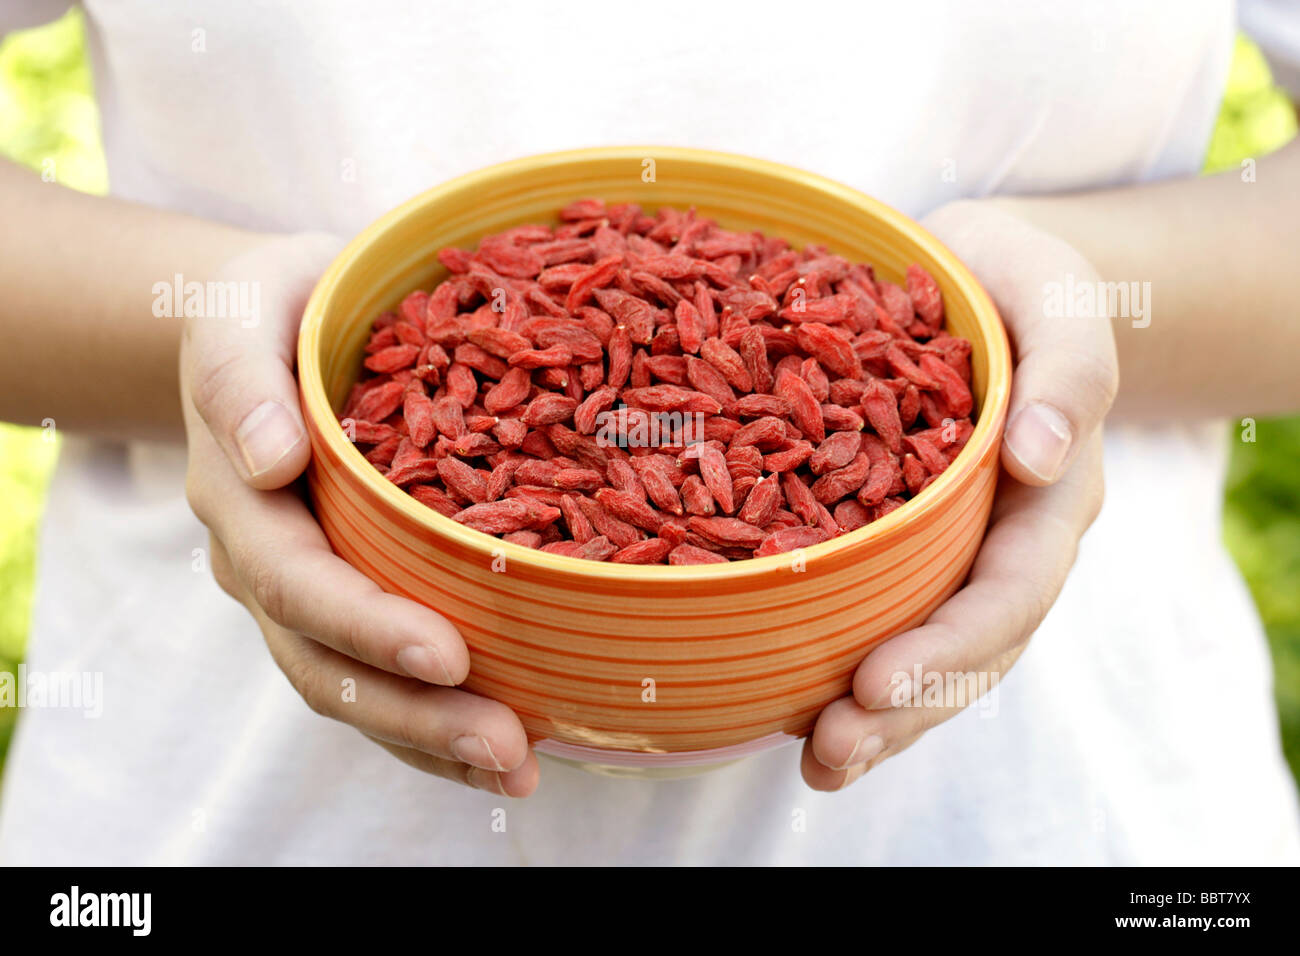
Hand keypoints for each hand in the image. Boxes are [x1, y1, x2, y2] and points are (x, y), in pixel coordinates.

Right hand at [180, 232, 538, 795]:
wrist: (264, 332)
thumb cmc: (271, 308)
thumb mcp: (241, 307)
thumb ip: (240, 373)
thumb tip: (267, 457)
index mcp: (242, 496)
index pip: (296, 580)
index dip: (366, 624)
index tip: (447, 654)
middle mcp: (267, 562)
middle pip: (328, 662)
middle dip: (417, 712)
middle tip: (507, 744)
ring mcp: (305, 591)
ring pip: (356, 690)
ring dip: (435, 738)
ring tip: (519, 768)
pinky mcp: (349, 598)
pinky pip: (384, 676)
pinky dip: (438, 721)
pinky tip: (506, 749)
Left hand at [802, 200, 1117, 789]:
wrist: (980, 276)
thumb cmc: (1019, 281)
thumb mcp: (1059, 294)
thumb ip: (1069, 368)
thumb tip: (1042, 456)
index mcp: (1050, 498)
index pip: (1009, 591)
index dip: (949, 646)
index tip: (877, 681)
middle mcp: (1005, 544)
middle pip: (966, 652)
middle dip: (901, 710)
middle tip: (830, 748)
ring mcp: (953, 554)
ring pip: (923, 653)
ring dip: (874, 718)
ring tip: (816, 760)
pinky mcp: (899, 546)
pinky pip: (877, 616)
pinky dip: (839, 666)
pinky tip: (788, 705)